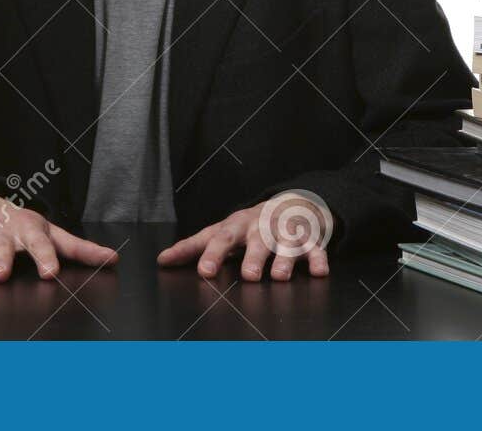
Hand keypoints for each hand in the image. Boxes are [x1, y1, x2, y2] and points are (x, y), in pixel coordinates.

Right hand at [0, 186, 117, 282]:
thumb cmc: (20, 224)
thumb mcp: (51, 232)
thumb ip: (80, 250)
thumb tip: (113, 259)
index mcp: (29, 232)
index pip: (40, 245)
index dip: (45, 259)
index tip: (50, 273)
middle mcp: (3, 233)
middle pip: (3, 249)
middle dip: (1, 261)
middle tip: (1, 275)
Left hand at [156, 191, 333, 281]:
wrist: (291, 204)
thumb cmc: (249, 225)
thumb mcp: (221, 231)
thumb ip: (193, 247)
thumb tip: (162, 260)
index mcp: (237, 226)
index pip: (222, 239)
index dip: (212, 255)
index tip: (204, 272)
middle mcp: (262, 228)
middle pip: (257, 240)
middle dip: (253, 257)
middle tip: (249, 276)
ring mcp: (286, 232)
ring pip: (286, 245)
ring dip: (284, 260)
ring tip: (279, 277)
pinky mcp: (309, 239)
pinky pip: (315, 249)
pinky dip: (318, 259)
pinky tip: (319, 272)